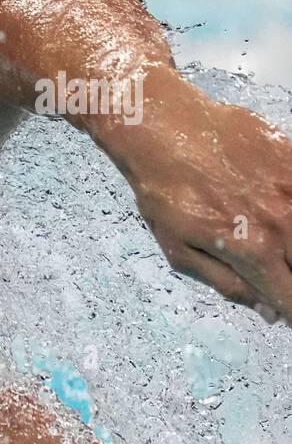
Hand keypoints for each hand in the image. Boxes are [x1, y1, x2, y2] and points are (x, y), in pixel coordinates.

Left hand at [122, 95, 291, 322]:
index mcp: (253, 250)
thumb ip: (230, 285)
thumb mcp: (181, 252)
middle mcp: (283, 222)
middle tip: (278, 275)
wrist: (164, 128)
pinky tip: (280, 214)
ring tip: (278, 248)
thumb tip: (270, 312)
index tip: (289, 315)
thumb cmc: (164, 191)